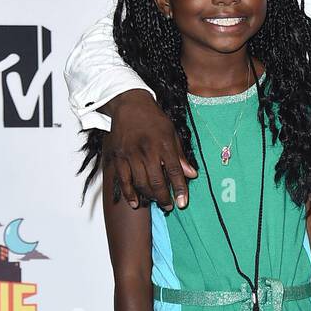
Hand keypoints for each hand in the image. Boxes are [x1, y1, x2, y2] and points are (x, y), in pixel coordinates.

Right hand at [103, 90, 196, 212]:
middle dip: (164, 197)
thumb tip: (192, 175)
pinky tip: (135, 203)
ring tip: (155, 201)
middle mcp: (147, 150)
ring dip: (149, 197)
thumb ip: (180, 155)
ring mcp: (130, 154)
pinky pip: (124, 180)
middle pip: (156, 181)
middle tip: (168, 206)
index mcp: (163, 144)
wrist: (129, 104)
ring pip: (140, 183)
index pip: (175, 171)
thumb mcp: (172, 133)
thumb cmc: (153, 119)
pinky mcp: (118, 157)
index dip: (180, 189)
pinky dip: (129, 194)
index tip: (182, 203)